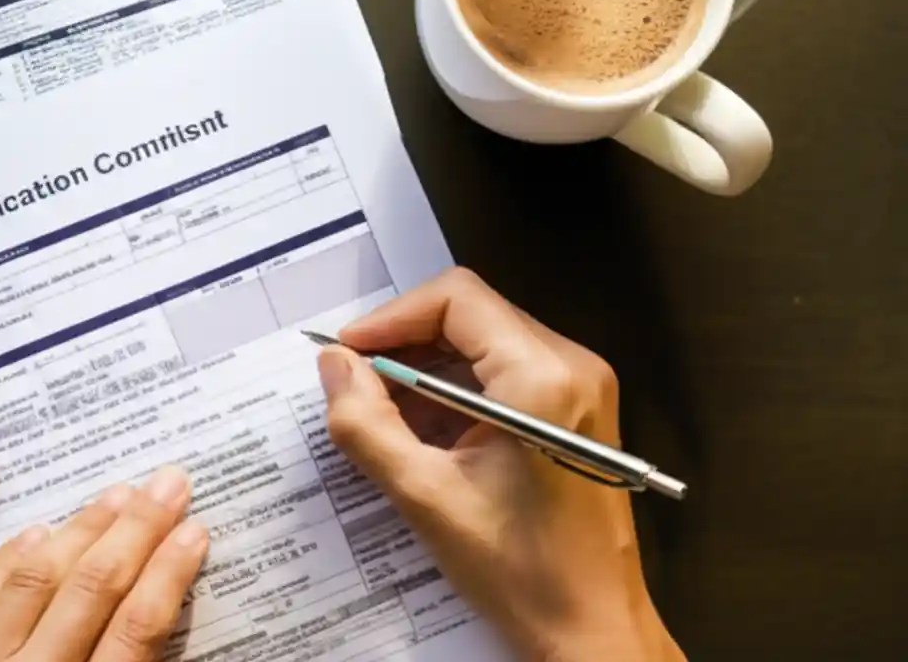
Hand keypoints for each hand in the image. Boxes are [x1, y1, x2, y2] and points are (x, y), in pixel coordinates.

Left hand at [0, 466, 206, 661]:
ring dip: (82, 530)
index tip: (195, 532)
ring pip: (36, 580)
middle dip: (138, 529)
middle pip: (93, 589)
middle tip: (169, 484)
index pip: (135, 632)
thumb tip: (151, 647)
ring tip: (117, 493)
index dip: (169, 575)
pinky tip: (35, 533)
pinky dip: (6, 561)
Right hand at [318, 269, 683, 661]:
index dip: (392, 318)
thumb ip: (368, 425)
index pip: (457, 299)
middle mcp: (573, 367)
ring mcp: (582, 387)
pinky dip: (458, 391)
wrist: (595, 629)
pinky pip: (507, 373)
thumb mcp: (426, 497)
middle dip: (406, 343)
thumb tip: (333, 366)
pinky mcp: (578, 410)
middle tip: (355, 381)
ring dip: (428, 368)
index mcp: (543, 379)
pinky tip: (423, 430)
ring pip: (487, 342)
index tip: (347, 353)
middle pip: (472, 315)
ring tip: (381, 411)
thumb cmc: (522, 572)